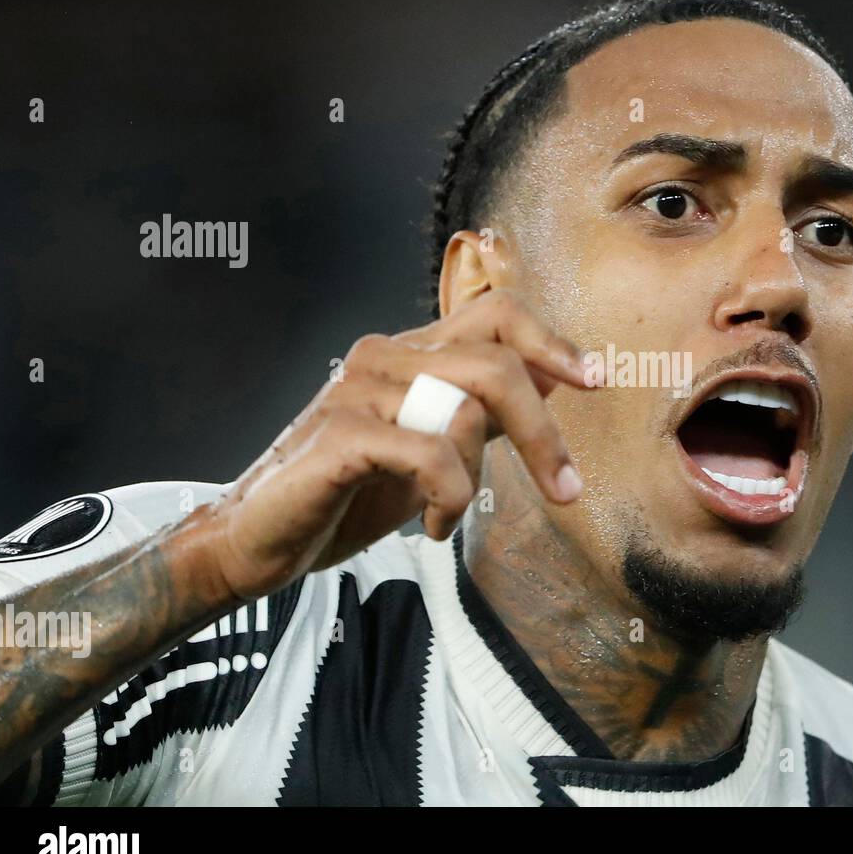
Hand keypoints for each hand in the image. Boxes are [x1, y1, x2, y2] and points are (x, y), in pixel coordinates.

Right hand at [200, 290, 592, 600]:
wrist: (257, 539)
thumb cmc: (347, 493)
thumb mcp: (432, 448)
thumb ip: (484, 412)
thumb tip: (553, 380)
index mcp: (410, 353)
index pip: (494, 314)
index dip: (551, 342)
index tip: (595, 379)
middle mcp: (386, 356)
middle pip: (497, 365)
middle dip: (544, 434)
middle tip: (567, 489)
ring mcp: (360, 389)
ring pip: (468, 412)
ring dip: (476, 480)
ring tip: (447, 513)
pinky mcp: (342, 433)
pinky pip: (433, 455)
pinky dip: (448, 498)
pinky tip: (432, 526)